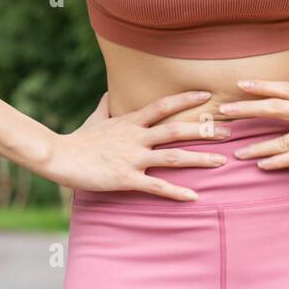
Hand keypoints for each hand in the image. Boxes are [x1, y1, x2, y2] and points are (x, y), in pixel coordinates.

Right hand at [43, 90, 232, 200]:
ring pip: (173, 156)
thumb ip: (107, 105)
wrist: (59, 156)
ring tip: (222, 162)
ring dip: (200, 159)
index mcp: (130, 121)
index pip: (163, 105)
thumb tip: (110, 92)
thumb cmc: (78, 139)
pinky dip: (176, 191)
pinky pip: (156, 186)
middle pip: (177, 129)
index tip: (207, 94)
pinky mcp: (126, 178)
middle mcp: (136, 136)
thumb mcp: (96, 118)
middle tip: (230, 131)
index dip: (186, 99)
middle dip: (204, 130)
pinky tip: (194, 196)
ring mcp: (132, 157)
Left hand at [218, 80, 288, 168]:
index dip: (261, 85)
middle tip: (225, 111)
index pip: (284, 88)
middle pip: (276, 106)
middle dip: (248, 109)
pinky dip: (278, 162)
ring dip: (258, 146)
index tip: (239, 84)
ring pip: (284, 138)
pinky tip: (263, 166)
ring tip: (238, 152)